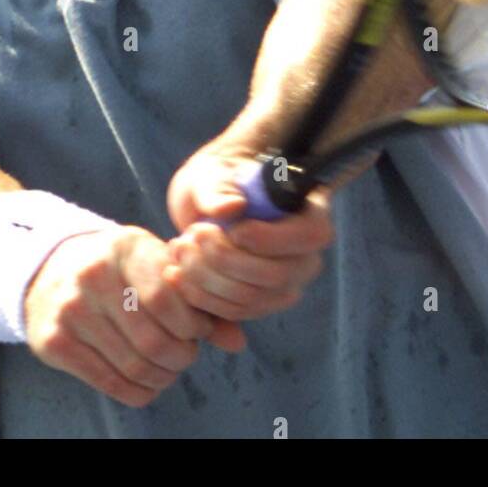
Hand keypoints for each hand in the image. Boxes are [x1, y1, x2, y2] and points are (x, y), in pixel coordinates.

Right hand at [23, 225, 243, 407]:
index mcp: (126, 248)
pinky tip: (146, 380)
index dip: (193, 325)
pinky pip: (109, 382)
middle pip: (154, 340)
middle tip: (186, 353)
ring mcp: (70, 310)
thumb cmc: (118, 267)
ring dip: (163, 376)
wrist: (49, 267)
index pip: (168, 298)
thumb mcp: (155, 264)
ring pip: (135, 365)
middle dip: (182, 356)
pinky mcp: (53, 342)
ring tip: (168, 367)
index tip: (198, 330)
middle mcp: (93, 276)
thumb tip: (238, 342)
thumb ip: (196, 297)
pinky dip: (138, 390)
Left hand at [165, 144, 333, 322]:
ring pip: (250, 298)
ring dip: (207, 276)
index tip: (231, 227)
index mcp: (311, 217)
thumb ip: (220, 188)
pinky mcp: (258, 306)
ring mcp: (284, 287)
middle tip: (193, 234)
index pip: (307, 237)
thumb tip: (233, 207)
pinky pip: (232, 312)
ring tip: (180, 247)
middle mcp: (306, 258)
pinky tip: (176, 272)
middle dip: (226, 259)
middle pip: (275, 275)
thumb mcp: (214, 174)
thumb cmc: (218, 181)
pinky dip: (199, 295)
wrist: (206, 204)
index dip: (267, 238)